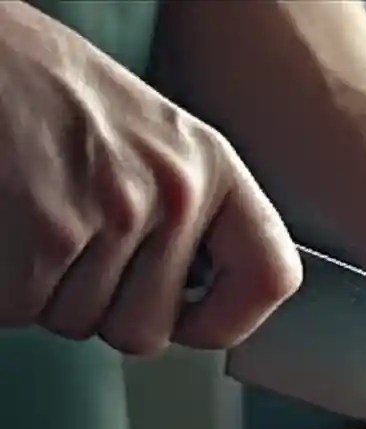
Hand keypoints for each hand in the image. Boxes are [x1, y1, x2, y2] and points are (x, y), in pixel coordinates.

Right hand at [0, 3, 300, 355]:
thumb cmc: (53, 91)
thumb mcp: (154, 140)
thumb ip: (188, 213)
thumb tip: (201, 298)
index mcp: (214, 169)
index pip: (270, 277)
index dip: (229, 321)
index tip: (194, 321)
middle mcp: (177, 192)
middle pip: (148, 330)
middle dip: (101, 308)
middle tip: (74, 247)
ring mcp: (115, 214)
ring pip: (80, 323)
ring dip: (46, 291)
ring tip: (35, 219)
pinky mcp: (48, 233)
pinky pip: (23, 309)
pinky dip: (5, 284)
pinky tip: (9, 227)